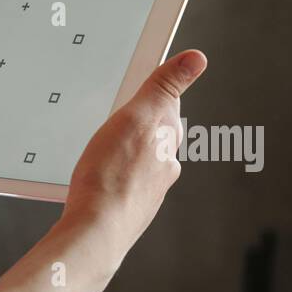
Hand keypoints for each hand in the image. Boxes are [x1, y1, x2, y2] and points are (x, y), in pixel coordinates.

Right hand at [63, 49, 207, 255]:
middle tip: (121, 114)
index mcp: (167, 141)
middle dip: (141, 124)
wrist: (95, 232)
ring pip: (142, 162)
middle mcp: (164, 168)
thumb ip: (165, 86)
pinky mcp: (129, 209)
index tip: (145, 84)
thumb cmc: (111, 177)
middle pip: (157, 135)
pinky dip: (115, 177)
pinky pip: (124, 184)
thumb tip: (197, 58)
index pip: (169, 106)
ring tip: (105, 150)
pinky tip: (99, 180)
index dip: (154, 92)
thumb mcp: (137, 117)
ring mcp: (147, 191)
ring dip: (127, 153)